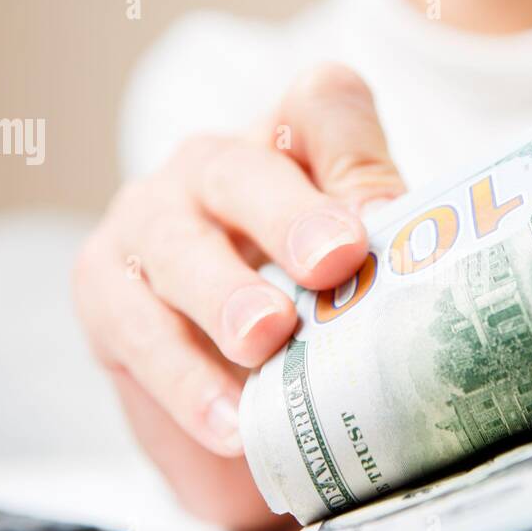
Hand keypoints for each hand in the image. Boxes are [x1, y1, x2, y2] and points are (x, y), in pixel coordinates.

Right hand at [74, 65, 404, 530]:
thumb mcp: (359, 292)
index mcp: (290, 146)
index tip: (389, 210)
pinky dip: (185, 382)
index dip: (354, 145)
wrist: (240, 416)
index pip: (321, 106)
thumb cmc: (316, 330)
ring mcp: (148, 220)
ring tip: (267, 342)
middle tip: (334, 262)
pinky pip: (137, 329)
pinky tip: (231, 424)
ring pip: (178, 245)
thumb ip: (387, 260)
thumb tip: (428, 257)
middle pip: (244, 169)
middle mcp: (214, 168)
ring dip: (225, 295)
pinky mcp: (103, 289)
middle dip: (289, 216)